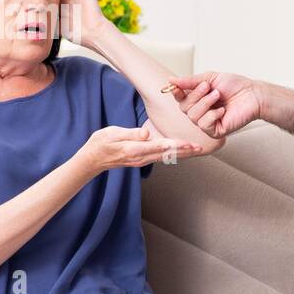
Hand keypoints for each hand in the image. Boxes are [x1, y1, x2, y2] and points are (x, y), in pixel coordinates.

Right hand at [76, 124, 199, 173]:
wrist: (92, 159)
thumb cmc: (100, 143)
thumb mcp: (111, 134)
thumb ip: (129, 133)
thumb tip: (145, 133)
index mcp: (134, 149)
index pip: (159, 146)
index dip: (176, 144)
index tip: (189, 143)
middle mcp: (141, 157)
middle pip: (167, 154)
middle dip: (185, 150)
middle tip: (201, 147)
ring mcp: (142, 160)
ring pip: (166, 156)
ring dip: (182, 153)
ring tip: (196, 149)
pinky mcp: (142, 160)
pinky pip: (161, 157)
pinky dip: (173, 154)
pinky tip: (181, 151)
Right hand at [164, 72, 260, 136]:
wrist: (253, 95)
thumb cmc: (235, 86)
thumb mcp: (210, 78)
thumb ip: (190, 81)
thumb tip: (171, 80)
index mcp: (198, 98)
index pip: (180, 98)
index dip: (176, 93)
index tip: (176, 87)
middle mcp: (201, 111)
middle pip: (184, 107)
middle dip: (196, 95)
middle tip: (209, 87)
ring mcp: (208, 122)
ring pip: (193, 116)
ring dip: (206, 103)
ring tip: (218, 95)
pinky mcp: (216, 131)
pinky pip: (204, 125)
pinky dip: (212, 115)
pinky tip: (223, 110)